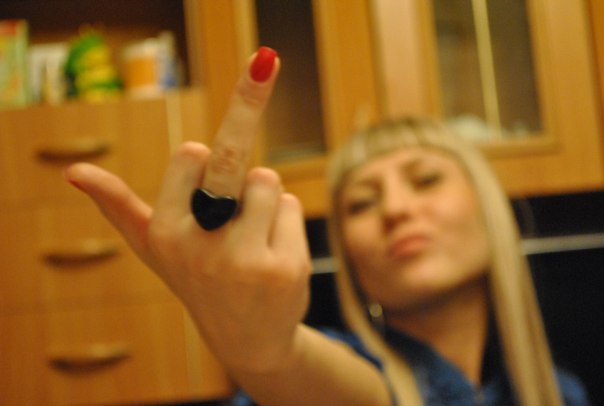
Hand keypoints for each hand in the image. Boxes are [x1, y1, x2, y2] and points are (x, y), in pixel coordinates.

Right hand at [64, 48, 311, 374]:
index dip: (205, 163)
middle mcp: (201, 248)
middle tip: (246, 148)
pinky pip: (291, 207)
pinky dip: (286, 223)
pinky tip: (274, 259)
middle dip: (241, 155)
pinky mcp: (284, 268)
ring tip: (252, 240)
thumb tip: (74, 173)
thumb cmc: (197, 278)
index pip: (192, 154)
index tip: (206, 183)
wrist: (247, 338)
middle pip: (233, 160)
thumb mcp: (153, 247)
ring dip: (265, 201)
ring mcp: (245, 260)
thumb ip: (118, 207)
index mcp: (165, 234)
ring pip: (267, 181)